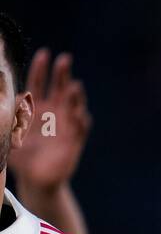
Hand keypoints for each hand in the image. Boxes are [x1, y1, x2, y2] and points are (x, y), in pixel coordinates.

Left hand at [9, 49, 91, 191]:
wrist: (35, 179)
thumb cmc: (22, 155)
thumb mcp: (8, 132)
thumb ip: (9, 117)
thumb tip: (7, 93)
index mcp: (37, 107)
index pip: (39, 83)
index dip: (42, 69)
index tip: (44, 54)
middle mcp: (54, 113)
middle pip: (60, 88)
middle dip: (63, 74)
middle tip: (65, 59)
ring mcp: (66, 126)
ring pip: (73, 106)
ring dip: (75, 96)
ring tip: (75, 87)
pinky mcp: (74, 143)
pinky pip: (80, 130)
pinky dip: (81, 122)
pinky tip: (80, 115)